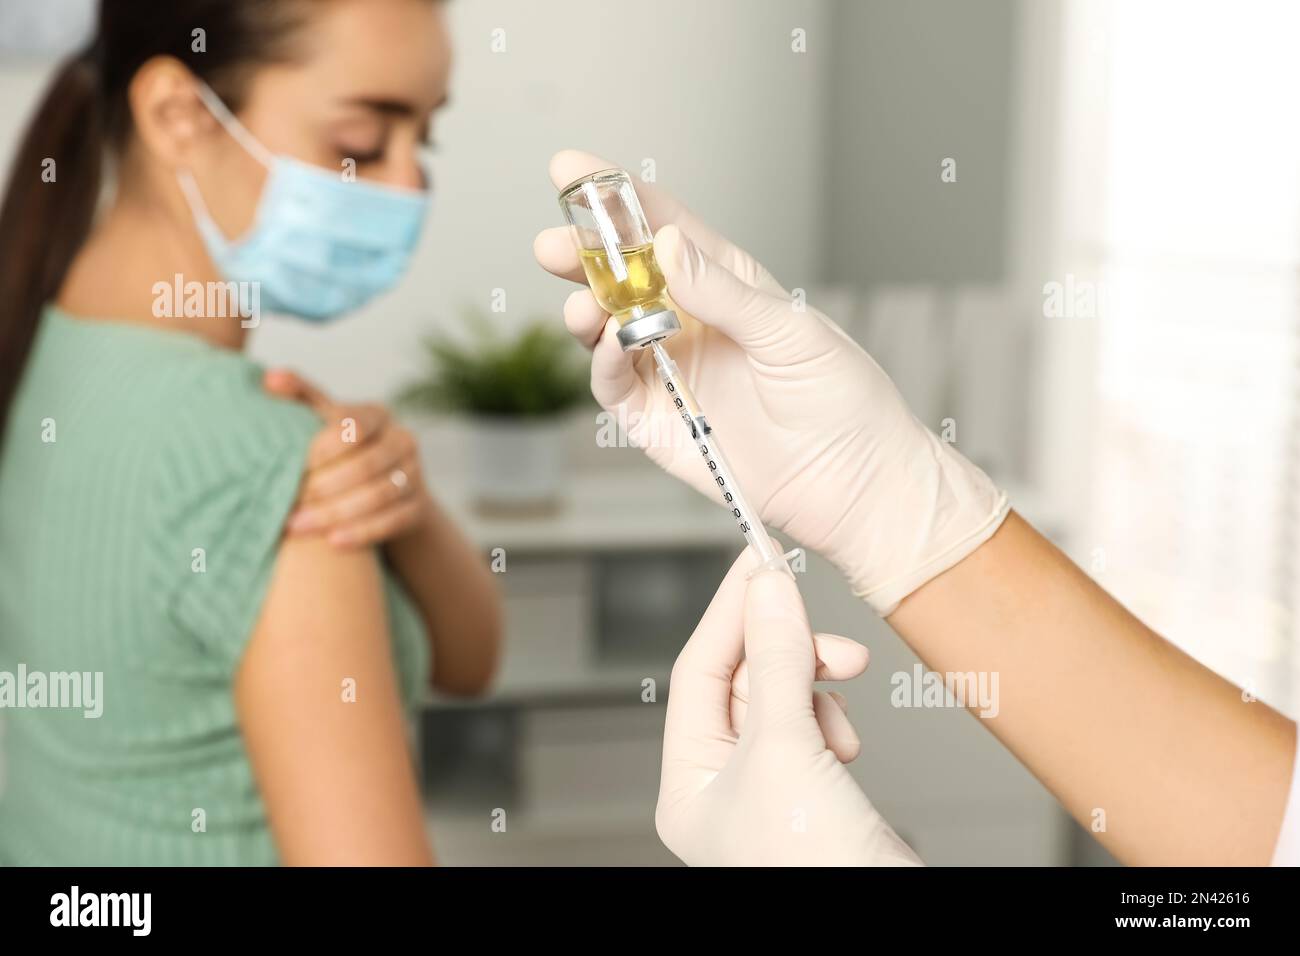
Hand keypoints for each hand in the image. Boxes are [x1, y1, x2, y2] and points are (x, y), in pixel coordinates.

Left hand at [263, 370, 432, 548]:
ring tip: (298, 527)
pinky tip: (332, 543)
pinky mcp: (419, 506)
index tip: (289, 467)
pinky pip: (394, 521)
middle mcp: (403, 439)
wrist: (380, 486)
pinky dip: (362, 532)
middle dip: (323, 488)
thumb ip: (298, 397)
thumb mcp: (320, 420)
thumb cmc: (338, 449)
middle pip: (365, 465)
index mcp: (377, 414)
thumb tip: (271, 379)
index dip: (320, 449)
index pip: (352, 425)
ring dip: (336, 514)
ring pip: (379, 495)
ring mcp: (416, 474)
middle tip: (287, 505)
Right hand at [535, 150, 1007, 614]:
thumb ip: (721, 291)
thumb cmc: (842, 400)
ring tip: (584, 304)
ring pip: (606, 329)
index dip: (617, 198)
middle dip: (583, 255)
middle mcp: (691, 324)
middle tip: (553, 244)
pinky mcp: (656, 422)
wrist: (853, 486)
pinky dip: (603, 362)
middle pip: (622, 277)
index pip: (664, 229)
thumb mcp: (789, 332)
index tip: (573, 172)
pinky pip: (613, 384)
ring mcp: (669, 372)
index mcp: (727, 286)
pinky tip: (611, 346)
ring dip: (586, 309)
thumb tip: (663, 245)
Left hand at [657, 550, 920, 865]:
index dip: (730, 612)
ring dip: (814, 682)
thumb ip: (775, 660)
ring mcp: (768, 791)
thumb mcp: (786, 747)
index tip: (759, 561)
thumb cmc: (820, 865)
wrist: (892, 921)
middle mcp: (720, 786)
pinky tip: (847, 735)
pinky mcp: (814, 792)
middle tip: (825, 631)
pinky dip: (832, 715)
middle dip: (786, 649)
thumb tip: (767, 588)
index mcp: (688, 782)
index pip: (697, 672)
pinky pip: (813, 726)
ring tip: (843, 686)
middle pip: (742, 681)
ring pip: (783, 699)